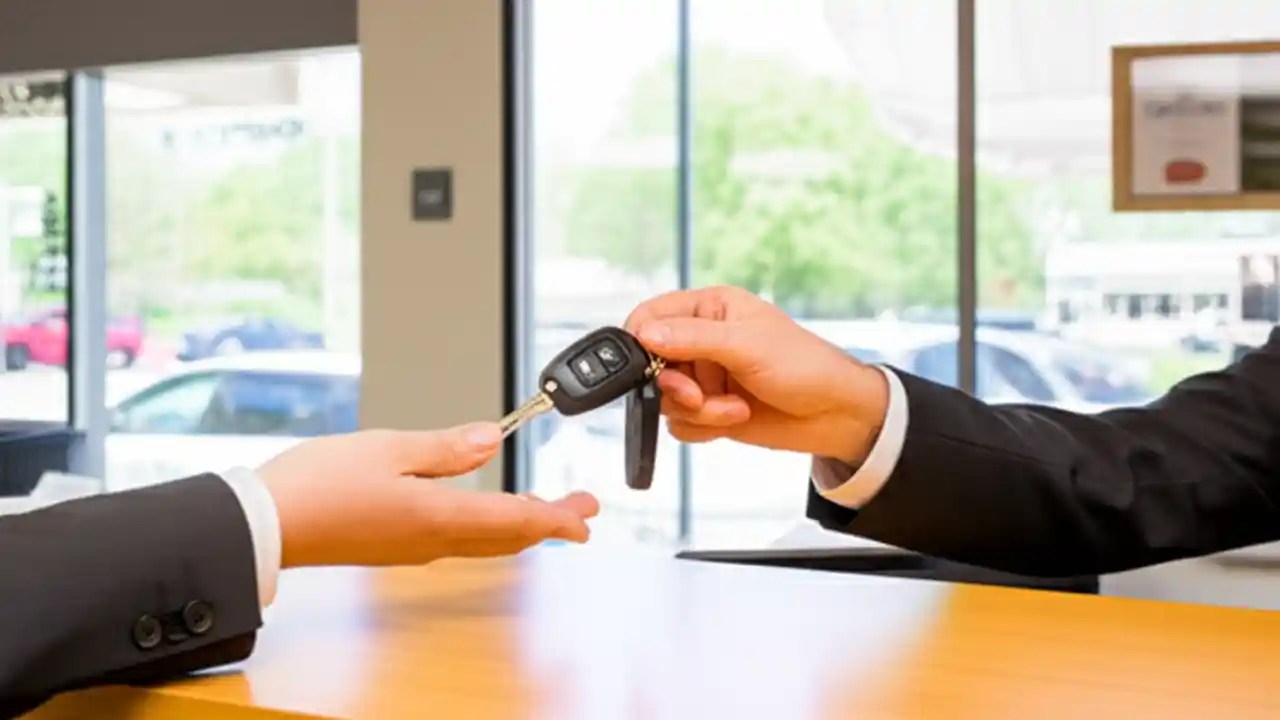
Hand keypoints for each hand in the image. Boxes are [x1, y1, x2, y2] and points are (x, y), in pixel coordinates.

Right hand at [258, 422, 598, 567]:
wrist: (265, 526)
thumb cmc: (317, 486)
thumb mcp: (387, 449)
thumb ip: (445, 448)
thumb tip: (491, 440)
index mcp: (437, 517)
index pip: (516, 520)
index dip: (558, 517)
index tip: (588, 514)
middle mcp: (432, 541)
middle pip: (508, 537)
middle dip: (551, 522)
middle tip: (583, 510)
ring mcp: (413, 548)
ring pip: (486, 541)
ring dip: (522, 526)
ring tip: (546, 510)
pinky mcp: (395, 546)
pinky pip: (459, 540)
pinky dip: (489, 527)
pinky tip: (485, 512)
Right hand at [624, 285, 887, 464]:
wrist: (835, 414)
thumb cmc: (804, 365)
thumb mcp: (746, 345)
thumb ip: (692, 339)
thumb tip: (645, 334)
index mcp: (710, 309)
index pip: (652, 316)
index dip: (642, 341)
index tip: (648, 365)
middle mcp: (702, 341)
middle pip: (652, 364)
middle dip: (676, 386)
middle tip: (699, 396)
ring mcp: (705, 377)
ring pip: (667, 399)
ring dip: (699, 410)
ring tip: (735, 408)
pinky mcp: (710, 409)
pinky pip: (680, 424)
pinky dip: (705, 427)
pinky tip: (737, 417)